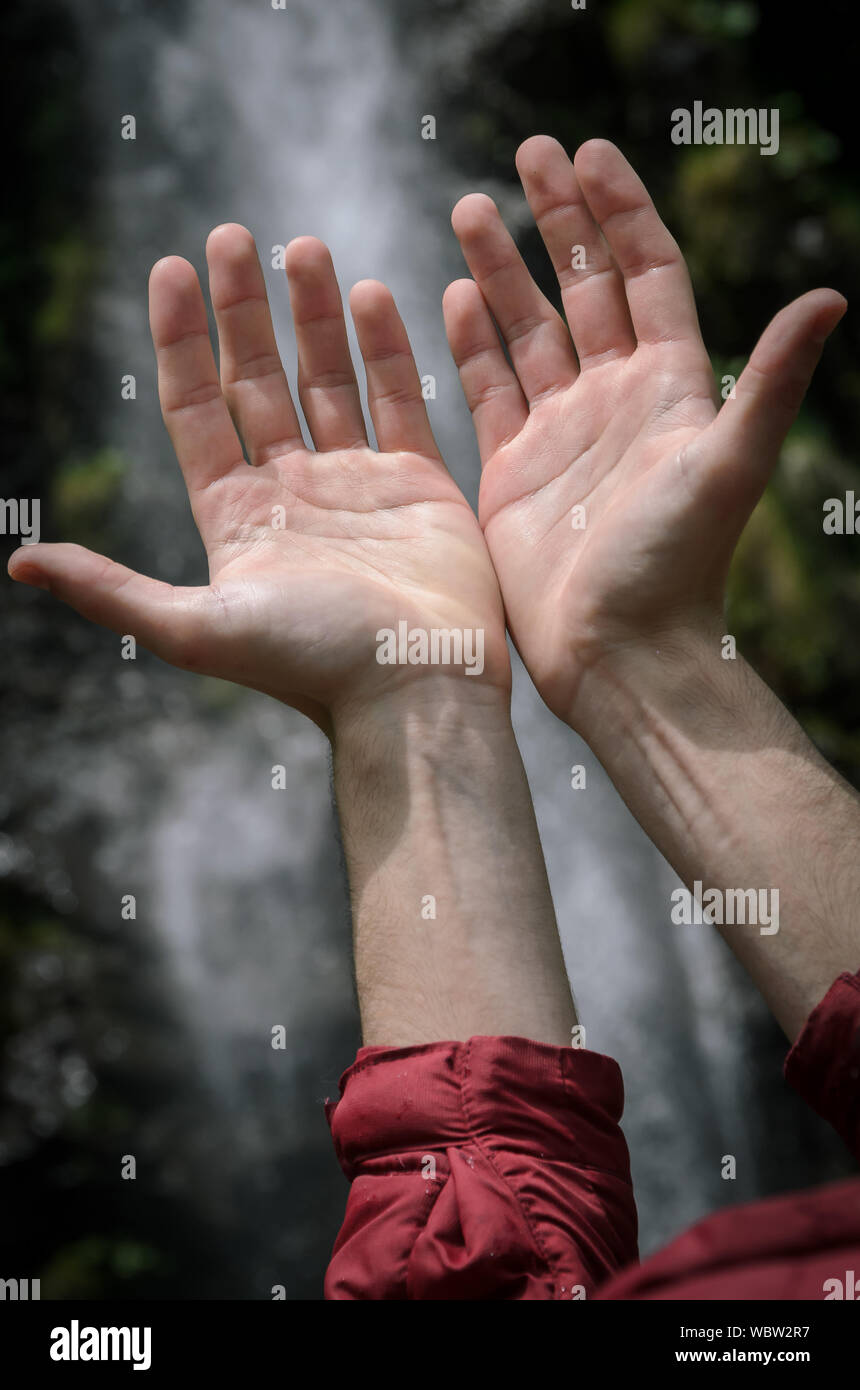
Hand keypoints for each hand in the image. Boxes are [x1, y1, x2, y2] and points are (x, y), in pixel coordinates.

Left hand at [9, 227, 508, 733]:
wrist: (416, 689)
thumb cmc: (311, 662)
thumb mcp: (197, 628)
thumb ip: (111, 591)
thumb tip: (20, 563)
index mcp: (235, 514)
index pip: (196, 408)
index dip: (179, 340)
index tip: (170, 269)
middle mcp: (291, 490)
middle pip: (256, 381)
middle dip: (242, 310)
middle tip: (232, 235)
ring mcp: (356, 482)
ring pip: (328, 378)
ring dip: (314, 314)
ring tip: (303, 246)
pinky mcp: (418, 483)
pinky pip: (398, 399)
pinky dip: (385, 349)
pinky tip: (372, 295)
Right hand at [443, 136, 844, 725]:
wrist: (620, 651)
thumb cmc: (679, 563)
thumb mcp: (729, 463)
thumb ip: (769, 379)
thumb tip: (830, 296)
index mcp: (668, 385)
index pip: (647, 274)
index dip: (621, 212)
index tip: (588, 152)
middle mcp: (614, 397)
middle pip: (584, 286)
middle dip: (556, 219)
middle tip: (525, 152)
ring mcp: (560, 431)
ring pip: (529, 329)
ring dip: (502, 269)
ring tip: (470, 207)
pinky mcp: (512, 469)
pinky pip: (489, 389)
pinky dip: (471, 342)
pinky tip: (452, 297)